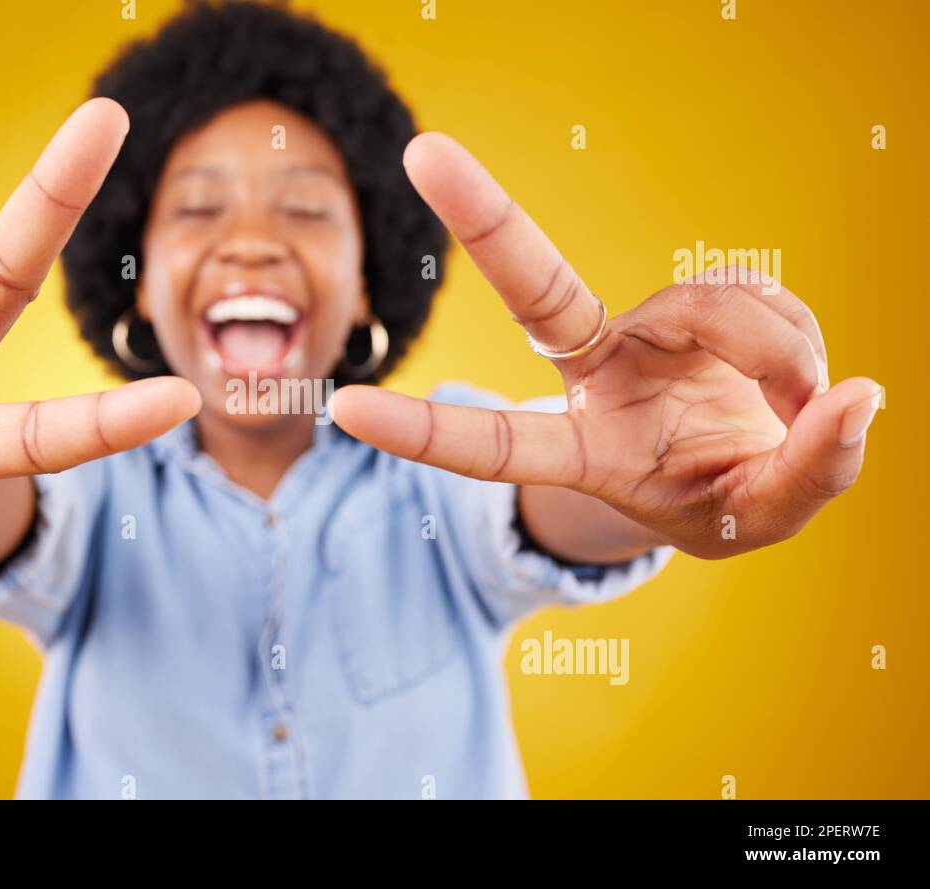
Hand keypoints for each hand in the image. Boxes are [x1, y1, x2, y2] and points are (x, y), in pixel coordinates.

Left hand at [329, 133, 880, 558]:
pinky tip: (791, 373)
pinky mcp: (688, 302)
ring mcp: (639, 331)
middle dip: (485, 218)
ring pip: (708, 304)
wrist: (746, 465)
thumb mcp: (758, 518)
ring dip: (774, 354)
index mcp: (584, 449)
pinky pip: (749, 291)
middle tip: (424, 150)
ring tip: (798, 405)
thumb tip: (854, 398)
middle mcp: (594, 377)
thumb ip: (809, 473)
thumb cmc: (723, 501)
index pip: (496, 445)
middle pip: (537, 289)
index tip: (345, 406)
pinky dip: (790, 335)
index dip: (426, 432)